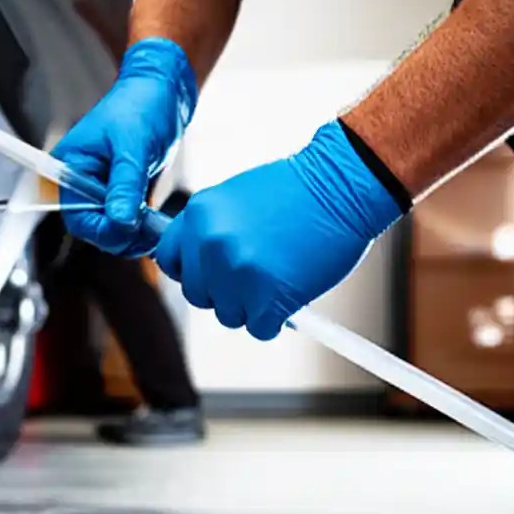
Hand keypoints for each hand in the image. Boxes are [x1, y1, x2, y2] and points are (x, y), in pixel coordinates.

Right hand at [50, 37, 197, 256]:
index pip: (75, 215)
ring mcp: (102, 189)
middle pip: (93, 227)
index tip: (129, 231)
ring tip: (156, 229)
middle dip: (120, 235)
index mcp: (71, 168)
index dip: (101, 229)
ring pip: (112, 228)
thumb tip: (120, 222)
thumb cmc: (140, 107)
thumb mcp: (132, 147)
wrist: (162, 92)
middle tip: (148, 234)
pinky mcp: (122, 192)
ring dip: (133, 235)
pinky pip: (126, 221)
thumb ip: (124, 186)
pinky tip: (156, 226)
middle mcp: (82, 182)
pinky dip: (141, 229)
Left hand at [154, 120, 403, 339]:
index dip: (192, 271)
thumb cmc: (298, 190)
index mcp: (198, 216)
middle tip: (254, 276)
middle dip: (224, 291)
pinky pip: (260, 328)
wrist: (343, 185)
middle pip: (199, 295)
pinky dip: (277, 319)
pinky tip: (291, 294)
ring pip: (229, 315)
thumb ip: (210, 230)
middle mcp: (210, 246)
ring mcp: (238, 275)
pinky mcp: (269, 300)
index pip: (169, 261)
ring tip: (278, 277)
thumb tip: (199, 264)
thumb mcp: (235, 198)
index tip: (209, 273)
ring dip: (252, 305)